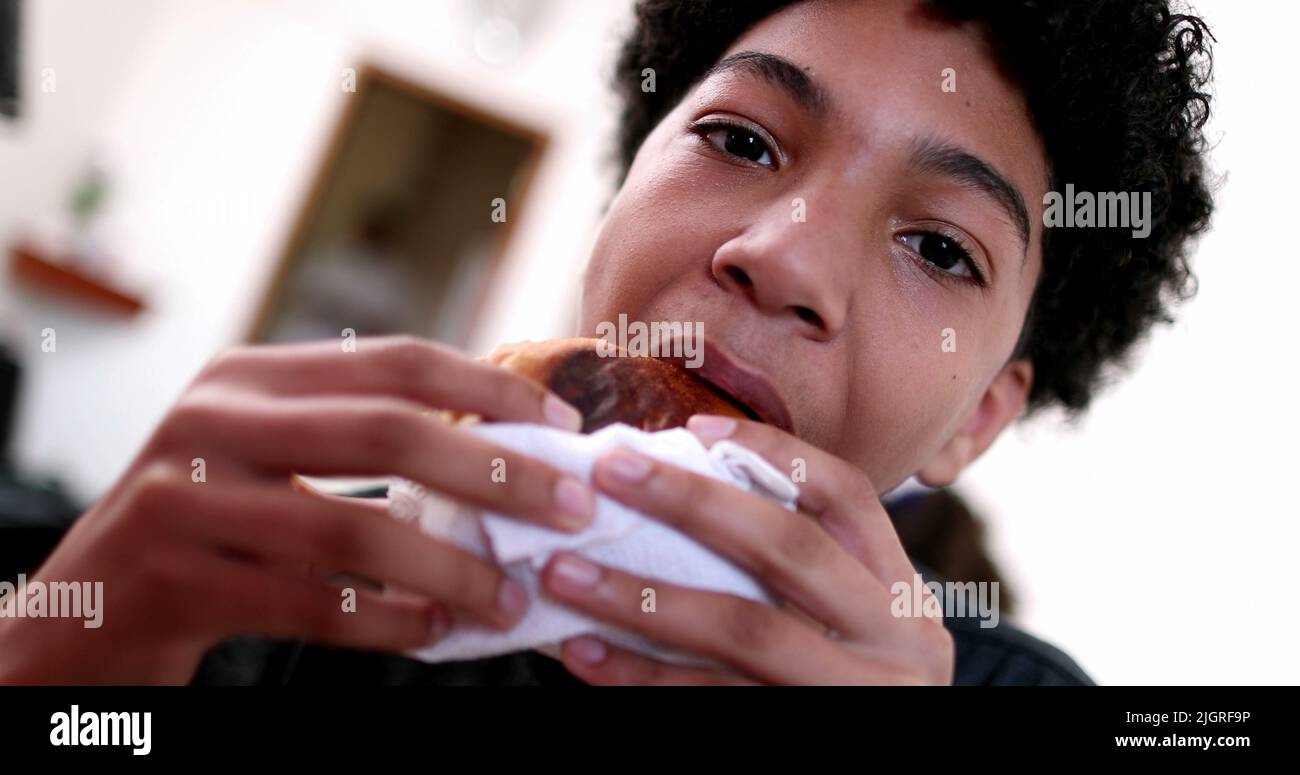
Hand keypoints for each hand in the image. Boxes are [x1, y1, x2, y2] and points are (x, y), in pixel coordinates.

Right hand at [0, 335, 595, 683]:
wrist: (78, 616)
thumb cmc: (204, 536)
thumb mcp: (268, 462)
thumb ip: (358, 443)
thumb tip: (502, 451)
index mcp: (251, 378)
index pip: (395, 362)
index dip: (491, 390)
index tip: (564, 425)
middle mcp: (214, 418)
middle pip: (388, 431)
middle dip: (495, 471)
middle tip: (571, 508)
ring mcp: (184, 495)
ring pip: (354, 526)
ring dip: (451, 567)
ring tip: (510, 597)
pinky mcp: (171, 576)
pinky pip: (309, 603)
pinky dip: (385, 621)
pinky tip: (434, 633)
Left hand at [539, 415, 953, 684]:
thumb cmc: (841, 696)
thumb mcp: (854, 637)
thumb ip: (802, 583)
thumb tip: (676, 497)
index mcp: (902, 597)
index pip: (849, 497)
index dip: (776, 453)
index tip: (695, 427)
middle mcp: (899, 641)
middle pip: (790, 547)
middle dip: (691, 501)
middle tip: (609, 471)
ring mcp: (859, 694)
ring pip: (745, 628)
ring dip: (643, 597)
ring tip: (565, 572)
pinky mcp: (806, 737)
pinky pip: (713, 699)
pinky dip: (641, 675)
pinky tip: (585, 653)